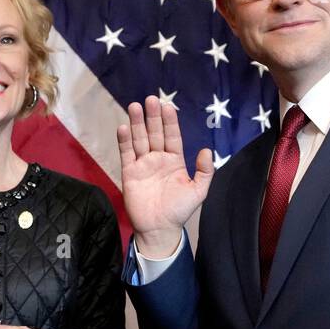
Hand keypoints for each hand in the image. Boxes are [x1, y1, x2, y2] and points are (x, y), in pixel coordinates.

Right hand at [117, 95, 213, 257]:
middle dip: (152, 117)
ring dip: (136, 123)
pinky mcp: (129, 172)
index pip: (172, 136)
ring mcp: (142, 164)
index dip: (169, 121)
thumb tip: (206, 150)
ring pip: (139, 139)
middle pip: (154, 133)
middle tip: (150, 99)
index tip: (167, 106)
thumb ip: (205, 171)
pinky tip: (123, 128)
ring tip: (134, 106)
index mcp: (175, 161)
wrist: (159, 229)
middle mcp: (158, 159)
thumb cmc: (179, 211)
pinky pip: (126, 153)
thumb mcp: (198, 191)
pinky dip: (124, 141)